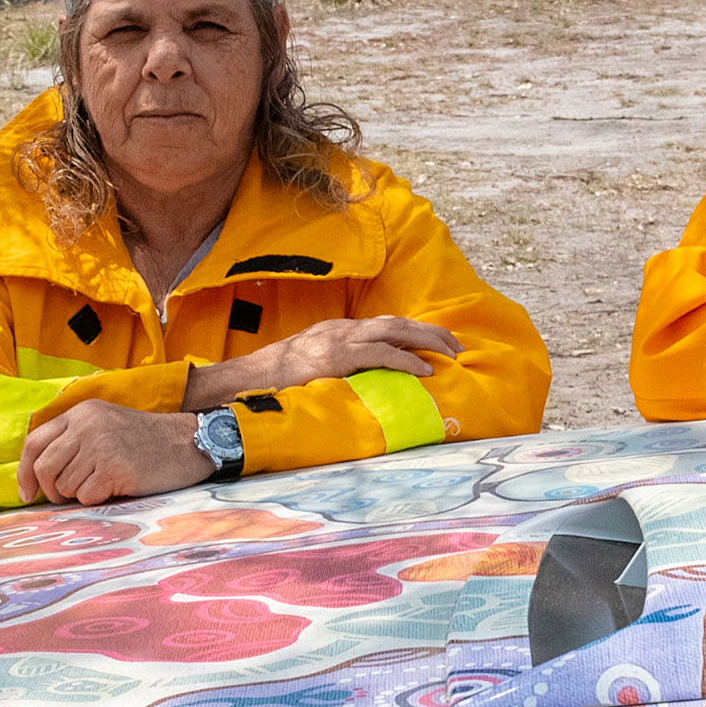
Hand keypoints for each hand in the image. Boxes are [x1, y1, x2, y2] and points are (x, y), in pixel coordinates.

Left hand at [18, 400, 209, 506]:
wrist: (188, 443)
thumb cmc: (147, 441)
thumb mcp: (106, 424)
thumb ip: (74, 438)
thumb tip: (38, 474)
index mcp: (82, 413)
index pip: (34, 442)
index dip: (24, 471)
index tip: (27, 492)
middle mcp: (86, 426)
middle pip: (44, 468)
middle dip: (50, 490)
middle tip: (66, 498)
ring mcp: (100, 446)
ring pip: (64, 486)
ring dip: (80, 494)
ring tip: (104, 483)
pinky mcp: (114, 468)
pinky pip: (86, 497)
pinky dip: (98, 499)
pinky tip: (117, 487)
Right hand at [185, 316, 461, 408]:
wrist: (247, 378)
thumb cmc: (277, 380)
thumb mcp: (313, 368)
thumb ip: (338, 369)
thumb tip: (362, 383)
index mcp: (338, 331)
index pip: (385, 325)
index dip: (415, 331)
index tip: (438, 341)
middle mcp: (342, 329)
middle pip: (396, 323)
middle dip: (430, 331)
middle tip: (458, 345)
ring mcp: (339, 340)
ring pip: (394, 332)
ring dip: (427, 340)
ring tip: (451, 354)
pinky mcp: (336, 356)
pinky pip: (380, 354)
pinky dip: (406, 360)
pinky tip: (425, 370)